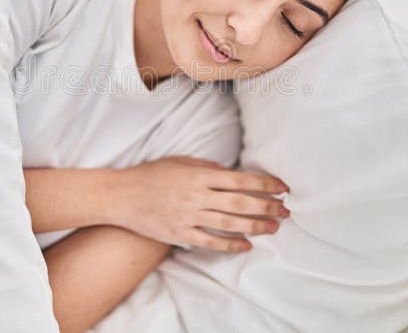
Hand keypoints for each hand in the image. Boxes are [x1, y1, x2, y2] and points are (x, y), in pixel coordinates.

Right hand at [112, 156, 289, 252]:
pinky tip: (246, 245)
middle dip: (267, 206)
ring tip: (274, 227)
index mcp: (199, 176)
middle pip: (241, 202)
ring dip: (255, 225)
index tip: (282, 187)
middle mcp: (198, 196)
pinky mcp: (180, 233)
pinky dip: (230, 244)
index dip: (265, 184)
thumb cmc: (150, 175)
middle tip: (286, 210)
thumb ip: (206, 167)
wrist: (121, 195)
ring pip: (230, 223)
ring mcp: (189, 216)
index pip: (240, 180)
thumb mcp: (180, 162)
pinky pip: (210, 241)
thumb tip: (230, 173)